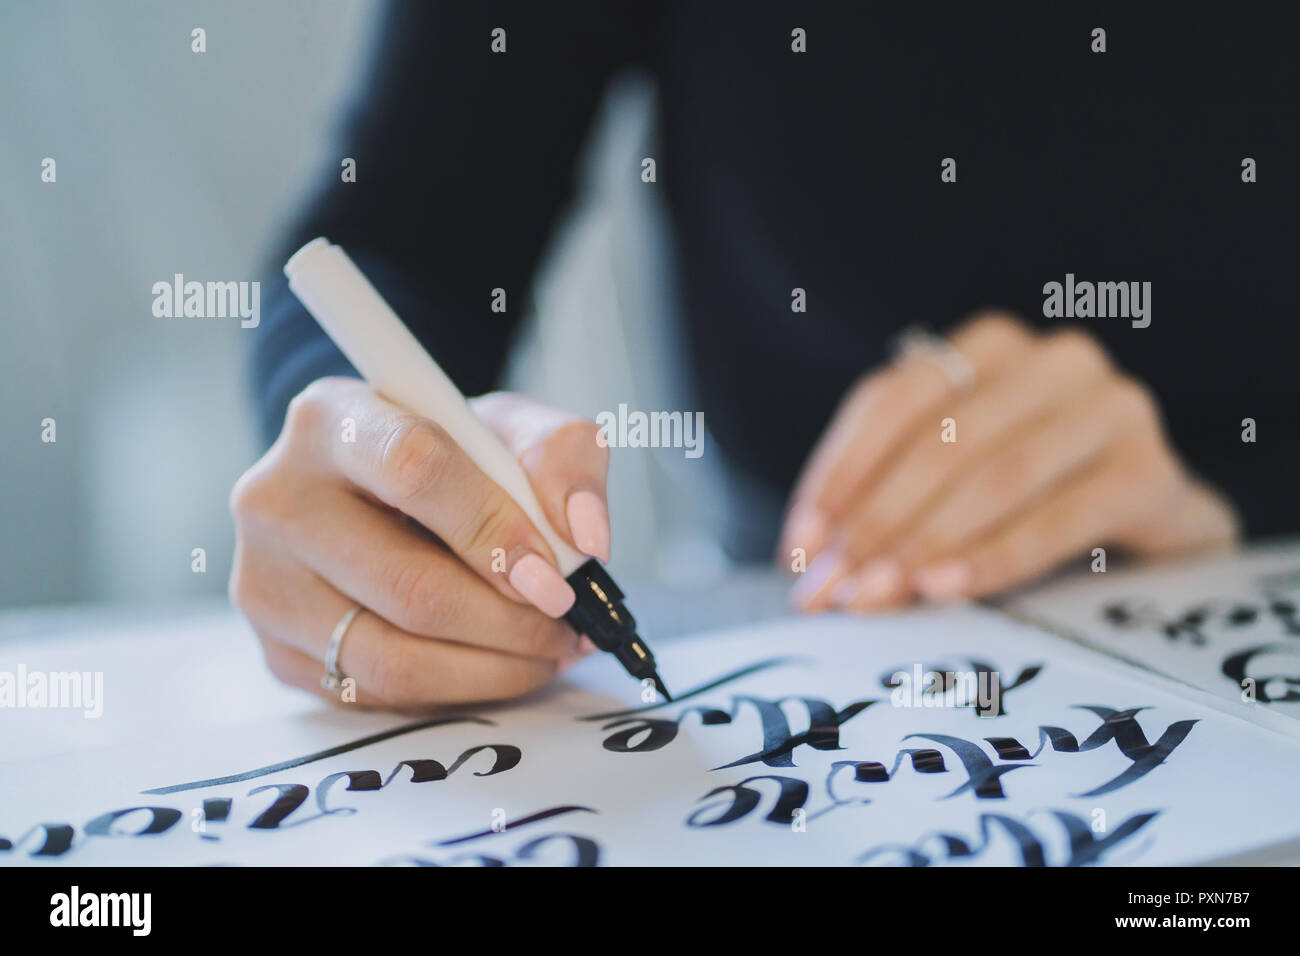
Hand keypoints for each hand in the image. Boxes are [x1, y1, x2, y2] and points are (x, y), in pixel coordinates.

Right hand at [229, 378, 611, 707]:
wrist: (380, 491)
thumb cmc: (450, 456)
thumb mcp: (514, 428)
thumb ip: (563, 458)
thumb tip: (584, 538)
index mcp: (331, 419)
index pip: (414, 468)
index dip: (494, 528)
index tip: (552, 572)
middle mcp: (277, 498)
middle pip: (408, 585)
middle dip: (510, 620)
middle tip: (566, 623)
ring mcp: (266, 582)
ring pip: (393, 657)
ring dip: (493, 668)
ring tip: (545, 651)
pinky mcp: (275, 649)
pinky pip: (377, 694)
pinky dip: (456, 691)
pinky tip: (496, 663)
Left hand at [780, 313, 1237, 610]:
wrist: (1152, 528)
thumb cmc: (1028, 502)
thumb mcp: (950, 487)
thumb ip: (885, 507)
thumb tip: (810, 571)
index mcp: (989, 347)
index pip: (892, 400)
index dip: (838, 473)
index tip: (798, 545)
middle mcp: (1053, 361)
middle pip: (940, 440)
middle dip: (875, 522)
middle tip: (832, 588)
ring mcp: (1111, 407)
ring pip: (995, 476)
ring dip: (924, 543)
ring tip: (875, 596)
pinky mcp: (1149, 470)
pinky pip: (1058, 518)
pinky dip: (994, 557)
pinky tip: (946, 590)